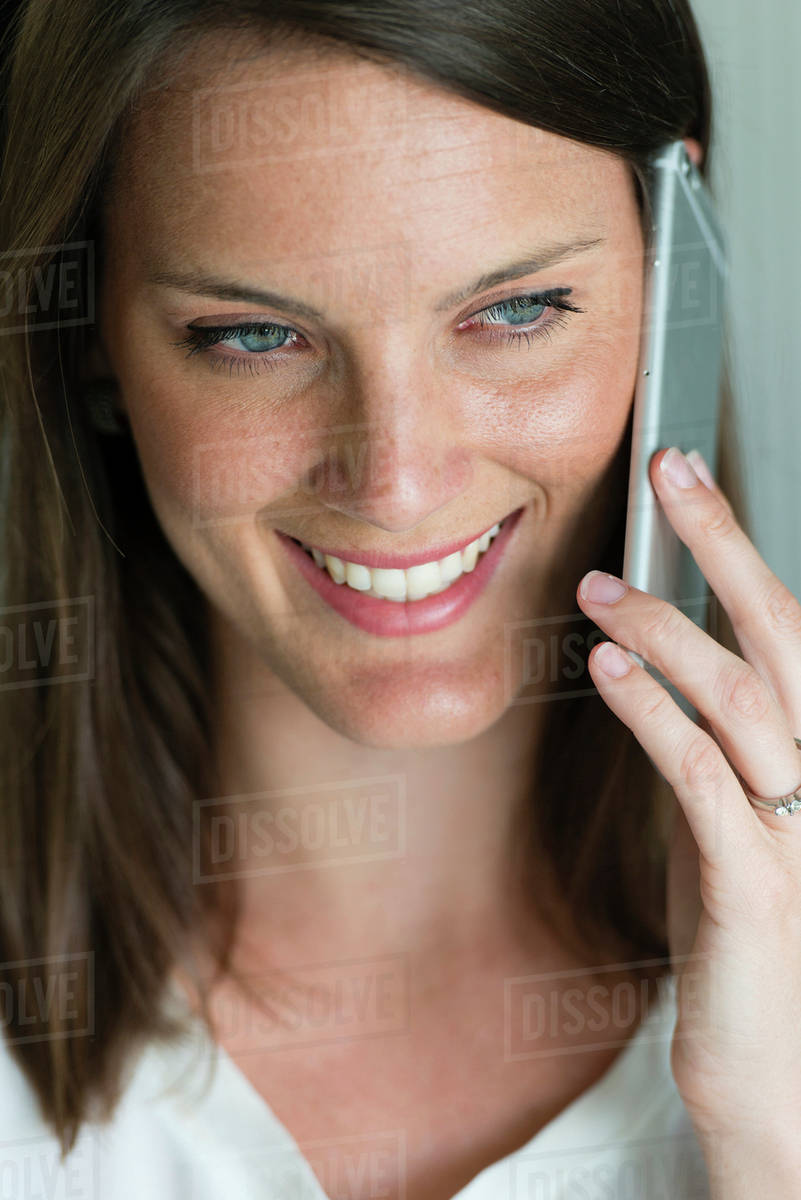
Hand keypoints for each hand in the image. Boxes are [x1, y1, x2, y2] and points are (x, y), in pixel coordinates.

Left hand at [575, 446, 800, 1145]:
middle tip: (670, 470)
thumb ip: (699, 749)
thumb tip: (643, 672)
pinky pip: (707, 777)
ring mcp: (800, 829)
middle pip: (788, 634)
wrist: (775, 1072)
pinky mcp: (758, 883)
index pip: (790, 629)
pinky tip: (609, 673)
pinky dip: (655, 715)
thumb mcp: (722, 822)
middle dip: (728, 542)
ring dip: (669, 628)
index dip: (740, 548)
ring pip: (746, 695)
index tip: (685, 479)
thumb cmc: (742, 942)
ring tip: (600, 588)